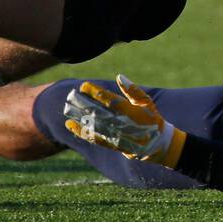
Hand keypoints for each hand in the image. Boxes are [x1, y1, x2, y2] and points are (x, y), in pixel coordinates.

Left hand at [64, 75, 186, 167]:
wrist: (155, 144)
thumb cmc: (151, 119)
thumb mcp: (147, 103)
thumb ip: (133, 90)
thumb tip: (120, 77)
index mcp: (128, 110)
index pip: (107, 99)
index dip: (94, 92)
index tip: (84, 86)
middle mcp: (118, 122)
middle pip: (95, 111)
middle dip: (81, 102)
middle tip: (71, 94)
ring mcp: (112, 134)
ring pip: (91, 123)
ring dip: (77, 115)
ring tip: (67, 106)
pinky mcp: (109, 143)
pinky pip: (92, 137)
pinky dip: (79, 131)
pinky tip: (69, 125)